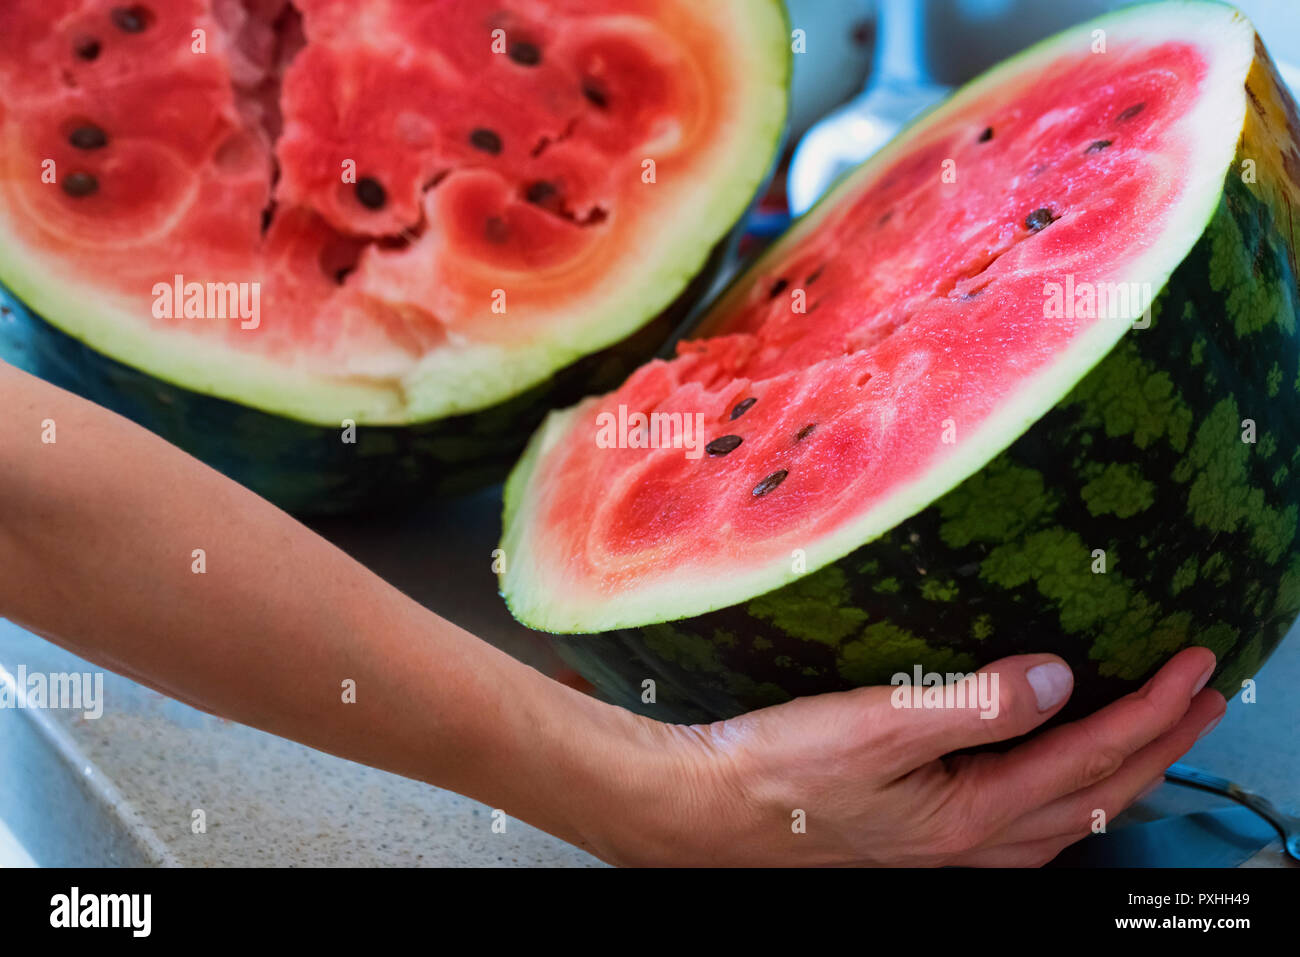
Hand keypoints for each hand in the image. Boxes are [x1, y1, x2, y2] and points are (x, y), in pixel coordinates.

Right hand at [591, 646, 1223, 865]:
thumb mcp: (877, 725)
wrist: (705, 815)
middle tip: (1207, 697)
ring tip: (1155, 738)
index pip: (1091, 758)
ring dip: (1123, 775)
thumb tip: (1061, 678)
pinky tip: (1059, 790)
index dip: (1151, 709)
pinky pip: (1030, 833)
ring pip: (1069, 822)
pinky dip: (1071, 802)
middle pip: (1099, 799)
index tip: (1195, 661)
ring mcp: (952, 857)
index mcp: (973, 817)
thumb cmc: (780, 771)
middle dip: (1160, 746)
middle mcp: (977, 850)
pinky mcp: (924, 849)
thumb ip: (975, 704)